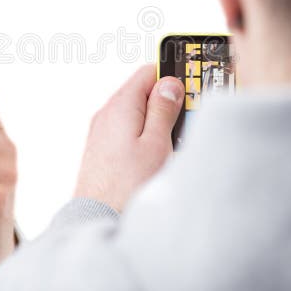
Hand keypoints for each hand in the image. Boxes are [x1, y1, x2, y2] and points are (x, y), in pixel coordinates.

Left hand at [74, 65, 183, 211]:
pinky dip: (145, 135)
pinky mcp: (103, 151)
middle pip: (143, 93)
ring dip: (158, 121)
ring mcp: (103, 133)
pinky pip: (128, 132)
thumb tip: (170, 84)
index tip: (191, 84)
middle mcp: (107, 115)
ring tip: (175, 141)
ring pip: (137, 113)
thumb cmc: (127, 186)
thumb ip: (163, 110)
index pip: (148, 72)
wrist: (98, 218)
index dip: (172, 75)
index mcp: (120, 106)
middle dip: (168, 101)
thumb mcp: (156, 143)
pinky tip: (158, 154)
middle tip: (188, 118)